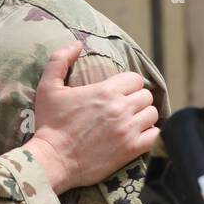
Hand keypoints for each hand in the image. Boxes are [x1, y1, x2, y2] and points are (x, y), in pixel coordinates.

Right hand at [28, 42, 158, 192]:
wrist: (52, 159)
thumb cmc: (49, 123)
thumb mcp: (48, 87)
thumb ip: (60, 60)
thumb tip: (77, 44)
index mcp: (105, 90)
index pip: (135, 79)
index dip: (128, 84)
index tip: (119, 93)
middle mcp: (121, 108)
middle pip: (146, 96)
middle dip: (136, 100)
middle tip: (124, 108)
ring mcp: (128, 130)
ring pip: (152, 115)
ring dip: (143, 117)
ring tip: (131, 122)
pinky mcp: (131, 149)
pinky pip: (155, 135)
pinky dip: (149, 134)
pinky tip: (137, 135)